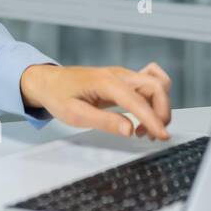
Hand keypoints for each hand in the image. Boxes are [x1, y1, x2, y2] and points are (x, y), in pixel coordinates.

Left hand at [19, 62, 172, 139]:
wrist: (48, 81)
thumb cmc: (58, 95)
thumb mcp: (76, 114)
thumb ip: (105, 122)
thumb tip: (130, 130)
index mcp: (106, 82)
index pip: (138, 100)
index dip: (153, 119)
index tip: (162, 136)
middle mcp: (119, 74)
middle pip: (156, 87)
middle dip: (162, 112)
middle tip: (153, 135)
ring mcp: (123, 75)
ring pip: (156, 85)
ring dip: (159, 107)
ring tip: (144, 129)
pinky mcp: (124, 79)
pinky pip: (149, 82)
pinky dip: (155, 97)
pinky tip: (145, 112)